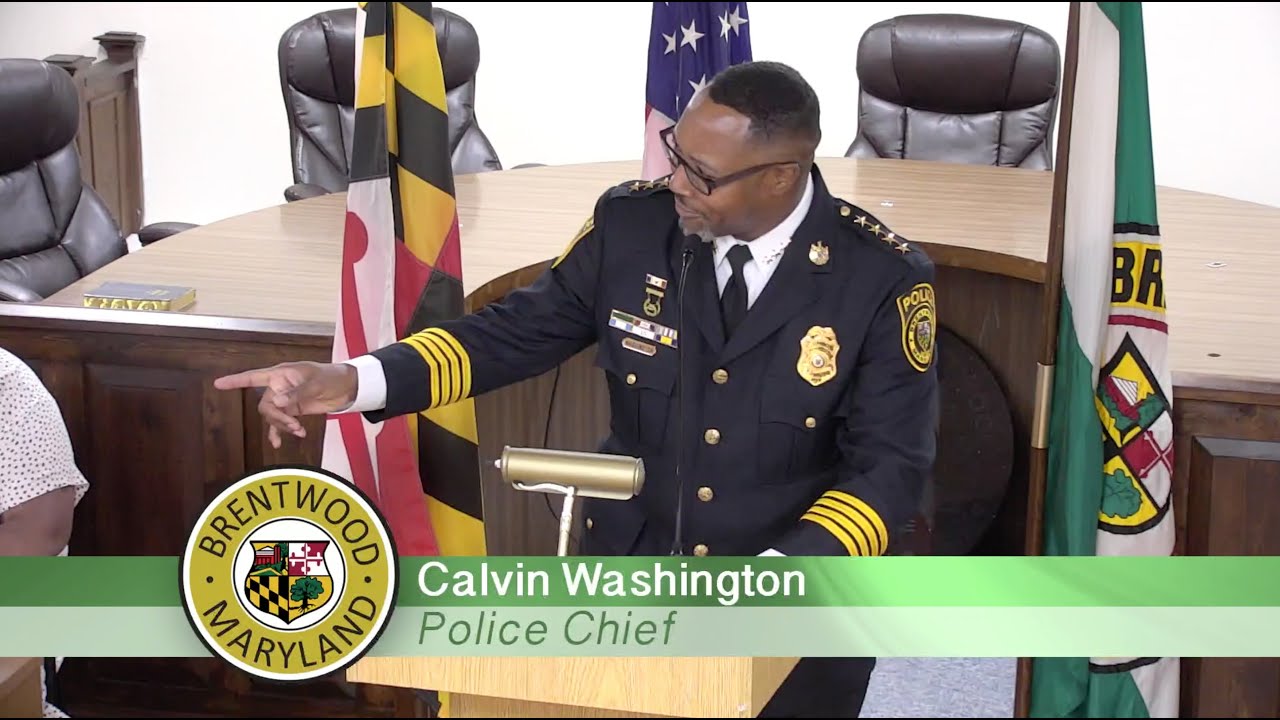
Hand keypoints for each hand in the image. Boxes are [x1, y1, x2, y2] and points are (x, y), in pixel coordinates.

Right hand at [213, 361, 357, 448]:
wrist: (345, 388)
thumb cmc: (329, 377)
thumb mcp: (314, 383)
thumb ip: (295, 393)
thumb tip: (277, 402)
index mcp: (280, 375)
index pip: (254, 377)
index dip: (236, 381)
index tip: (218, 384)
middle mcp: (278, 388)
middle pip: (265, 406)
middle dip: (277, 418)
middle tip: (294, 425)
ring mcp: (285, 401)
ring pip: (272, 417)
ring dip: (282, 426)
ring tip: (299, 431)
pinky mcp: (292, 411)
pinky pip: (279, 424)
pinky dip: (279, 433)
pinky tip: (277, 444)